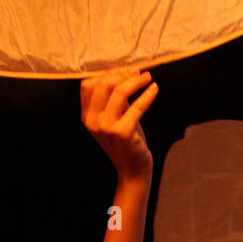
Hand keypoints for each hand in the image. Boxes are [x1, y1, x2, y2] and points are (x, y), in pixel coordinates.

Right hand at [81, 67, 157, 184]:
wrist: (132, 170)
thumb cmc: (127, 142)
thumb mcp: (116, 118)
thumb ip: (115, 99)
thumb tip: (126, 73)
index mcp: (87, 117)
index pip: (88, 84)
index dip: (107, 74)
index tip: (124, 71)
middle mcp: (93, 121)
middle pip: (102, 83)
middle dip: (122, 74)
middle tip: (138, 73)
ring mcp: (107, 127)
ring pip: (118, 91)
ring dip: (135, 80)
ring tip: (147, 77)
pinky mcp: (123, 132)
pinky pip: (137, 106)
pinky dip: (147, 95)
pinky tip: (154, 89)